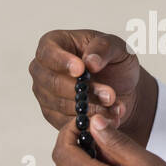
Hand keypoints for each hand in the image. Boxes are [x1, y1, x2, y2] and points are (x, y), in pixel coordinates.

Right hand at [30, 29, 157, 144]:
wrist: (122, 89)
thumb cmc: (114, 62)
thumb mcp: (118, 48)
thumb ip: (104, 49)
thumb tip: (90, 61)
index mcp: (54, 43)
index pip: (48, 52)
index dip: (62, 61)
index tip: (81, 69)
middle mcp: (43, 69)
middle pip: (52, 82)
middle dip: (82, 90)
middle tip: (108, 94)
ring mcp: (45, 94)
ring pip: (61, 104)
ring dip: (90, 107)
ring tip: (114, 104)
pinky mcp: (53, 115)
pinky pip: (67, 121)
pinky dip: (90, 120)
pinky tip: (109, 116)